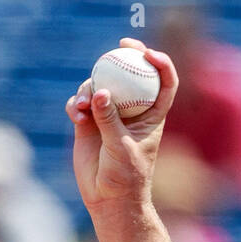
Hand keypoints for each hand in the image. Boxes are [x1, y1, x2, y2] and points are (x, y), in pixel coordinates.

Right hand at [65, 38, 178, 214]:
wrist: (108, 197)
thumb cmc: (125, 176)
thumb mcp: (121, 147)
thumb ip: (110, 120)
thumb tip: (101, 92)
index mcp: (152, 116)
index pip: (164, 84)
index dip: (161, 64)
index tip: (149, 53)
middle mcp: (132, 111)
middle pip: (132, 74)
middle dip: (128, 55)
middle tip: (120, 45)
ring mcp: (109, 114)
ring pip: (101, 85)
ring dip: (90, 88)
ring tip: (83, 106)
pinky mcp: (88, 121)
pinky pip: (80, 101)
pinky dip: (76, 103)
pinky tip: (75, 114)